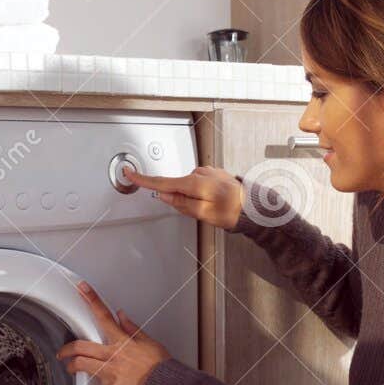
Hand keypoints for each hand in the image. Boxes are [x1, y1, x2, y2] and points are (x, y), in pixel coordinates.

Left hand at [58, 282, 169, 384]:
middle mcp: (113, 356)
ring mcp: (110, 373)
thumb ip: (132, 328)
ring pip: (81, 365)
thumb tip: (121, 315)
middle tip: (63, 351)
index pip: (104, 316)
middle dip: (67, 349)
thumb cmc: (161, 366)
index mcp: (122, 342)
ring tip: (70, 369)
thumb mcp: (149, 341)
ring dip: (71, 367)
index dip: (92, 300)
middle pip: (81, 346)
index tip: (82, 289)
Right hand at [123, 163, 243, 229]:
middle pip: (177, 187)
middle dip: (181, 199)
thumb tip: (164, 196)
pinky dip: (202, 193)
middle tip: (201, 211)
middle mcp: (200, 173)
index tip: (130, 174)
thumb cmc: (232, 211)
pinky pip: (199, 184)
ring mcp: (207, 171)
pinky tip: (216, 201)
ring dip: (194, 197)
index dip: (143, 180)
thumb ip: (181, 203)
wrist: (253, 206)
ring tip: (213, 207)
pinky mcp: (213, 173)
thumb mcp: (203, 213)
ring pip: (189, 187)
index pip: (162, 182)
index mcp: (194, 182)